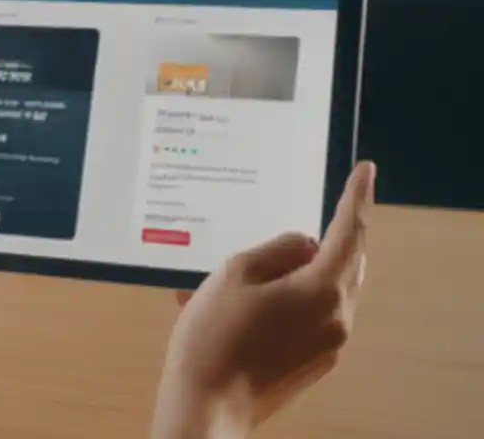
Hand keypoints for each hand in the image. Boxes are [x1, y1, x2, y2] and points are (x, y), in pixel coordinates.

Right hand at [151, 162, 374, 438]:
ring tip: (259, 269)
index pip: (349, 230)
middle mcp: (337, 317)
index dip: (356, 196)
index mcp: (322, 290)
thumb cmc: (214, 336)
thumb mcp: (235, 274)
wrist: (207, 403)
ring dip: (308, 271)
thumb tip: (304, 245)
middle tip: (316, 216)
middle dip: (335, 236)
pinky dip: (296, 299)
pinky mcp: (314, 363)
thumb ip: (276, 250)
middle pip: (348, 263)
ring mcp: (329, 344)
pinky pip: (316, 317)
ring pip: (331, 291)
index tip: (365, 170)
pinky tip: (254, 301)